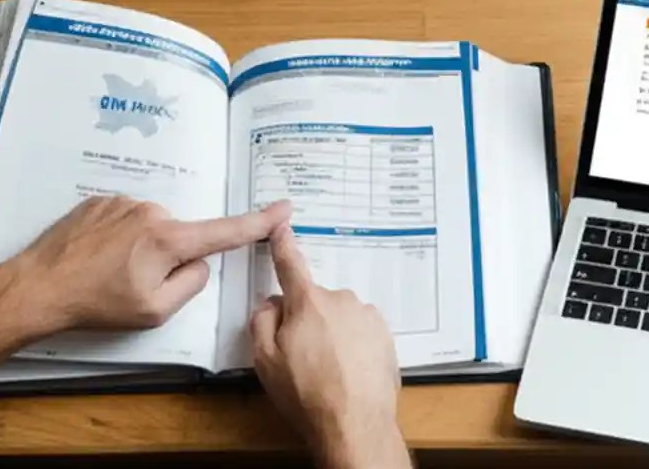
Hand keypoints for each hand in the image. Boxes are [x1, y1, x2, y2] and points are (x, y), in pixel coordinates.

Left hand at [8, 196, 291, 332]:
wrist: (38, 288)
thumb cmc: (96, 304)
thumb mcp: (155, 310)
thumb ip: (190, 284)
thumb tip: (199, 264)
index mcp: (170, 240)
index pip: (226, 231)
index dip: (259, 222)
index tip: (284, 208)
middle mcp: (151, 212)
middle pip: (180, 236)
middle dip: (167, 257)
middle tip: (134, 284)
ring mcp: (123, 203)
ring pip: (151, 228)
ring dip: (140, 248)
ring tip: (108, 272)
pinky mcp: (99, 202)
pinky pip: (125, 219)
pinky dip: (119, 239)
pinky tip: (96, 258)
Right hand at [249, 226, 408, 468]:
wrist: (355, 423)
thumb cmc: (306, 394)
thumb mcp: (265, 360)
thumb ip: (262, 322)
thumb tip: (273, 303)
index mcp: (309, 302)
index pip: (291, 265)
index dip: (283, 245)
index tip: (281, 225)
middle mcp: (342, 300)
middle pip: (316, 303)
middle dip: (307, 322)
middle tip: (302, 359)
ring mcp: (368, 317)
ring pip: (340, 319)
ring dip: (333, 337)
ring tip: (328, 373)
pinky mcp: (386, 336)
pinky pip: (361, 334)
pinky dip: (353, 348)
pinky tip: (348, 374)